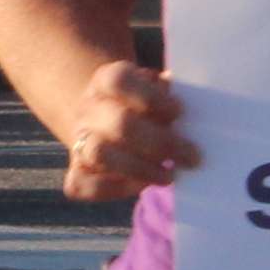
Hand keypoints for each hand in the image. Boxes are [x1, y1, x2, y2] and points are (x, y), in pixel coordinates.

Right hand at [53, 58, 194, 202]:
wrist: (106, 122)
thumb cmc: (143, 105)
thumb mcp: (155, 90)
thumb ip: (169, 98)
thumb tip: (193, 113)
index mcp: (105, 80)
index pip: (119, 81)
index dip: (150, 97)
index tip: (179, 111)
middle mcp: (87, 109)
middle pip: (119, 124)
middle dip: (160, 143)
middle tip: (192, 156)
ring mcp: (78, 141)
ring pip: (100, 155)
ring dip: (141, 169)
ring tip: (169, 175)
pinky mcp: (76, 172)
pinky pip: (86, 185)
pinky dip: (117, 189)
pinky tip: (144, 184)